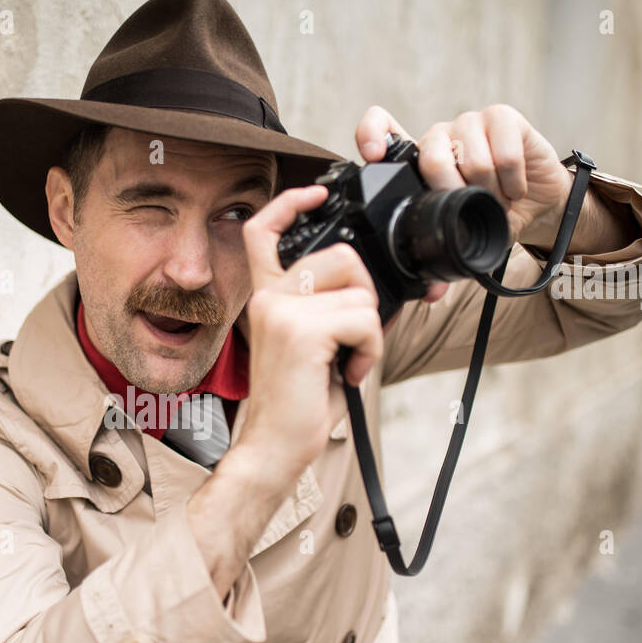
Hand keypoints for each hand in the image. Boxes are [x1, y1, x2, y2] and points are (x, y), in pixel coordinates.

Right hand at [231, 185, 382, 488]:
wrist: (273, 448)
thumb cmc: (297, 405)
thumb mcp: (318, 348)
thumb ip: (335, 312)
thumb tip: (377, 295)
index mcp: (266, 298)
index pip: (264, 232)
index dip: (291, 204)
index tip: (316, 194)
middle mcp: (268, 297)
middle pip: (340, 256)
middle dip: (364, 295)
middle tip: (354, 338)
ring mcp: (281, 310)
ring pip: (358, 293)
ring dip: (369, 331)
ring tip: (349, 362)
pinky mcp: (300, 330)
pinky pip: (363, 319)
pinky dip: (370, 349)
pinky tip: (349, 372)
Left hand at [355, 104, 573, 301]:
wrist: (538, 202)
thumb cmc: (493, 214)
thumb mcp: (462, 236)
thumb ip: (441, 258)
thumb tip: (431, 294)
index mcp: (418, 160)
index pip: (381, 125)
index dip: (373, 133)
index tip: (373, 154)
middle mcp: (440, 137)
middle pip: (432, 156)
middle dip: (456, 194)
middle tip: (473, 207)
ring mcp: (470, 124)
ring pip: (473, 161)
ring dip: (492, 192)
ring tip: (498, 199)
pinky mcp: (503, 117)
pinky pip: (505, 154)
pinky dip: (512, 182)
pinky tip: (514, 189)